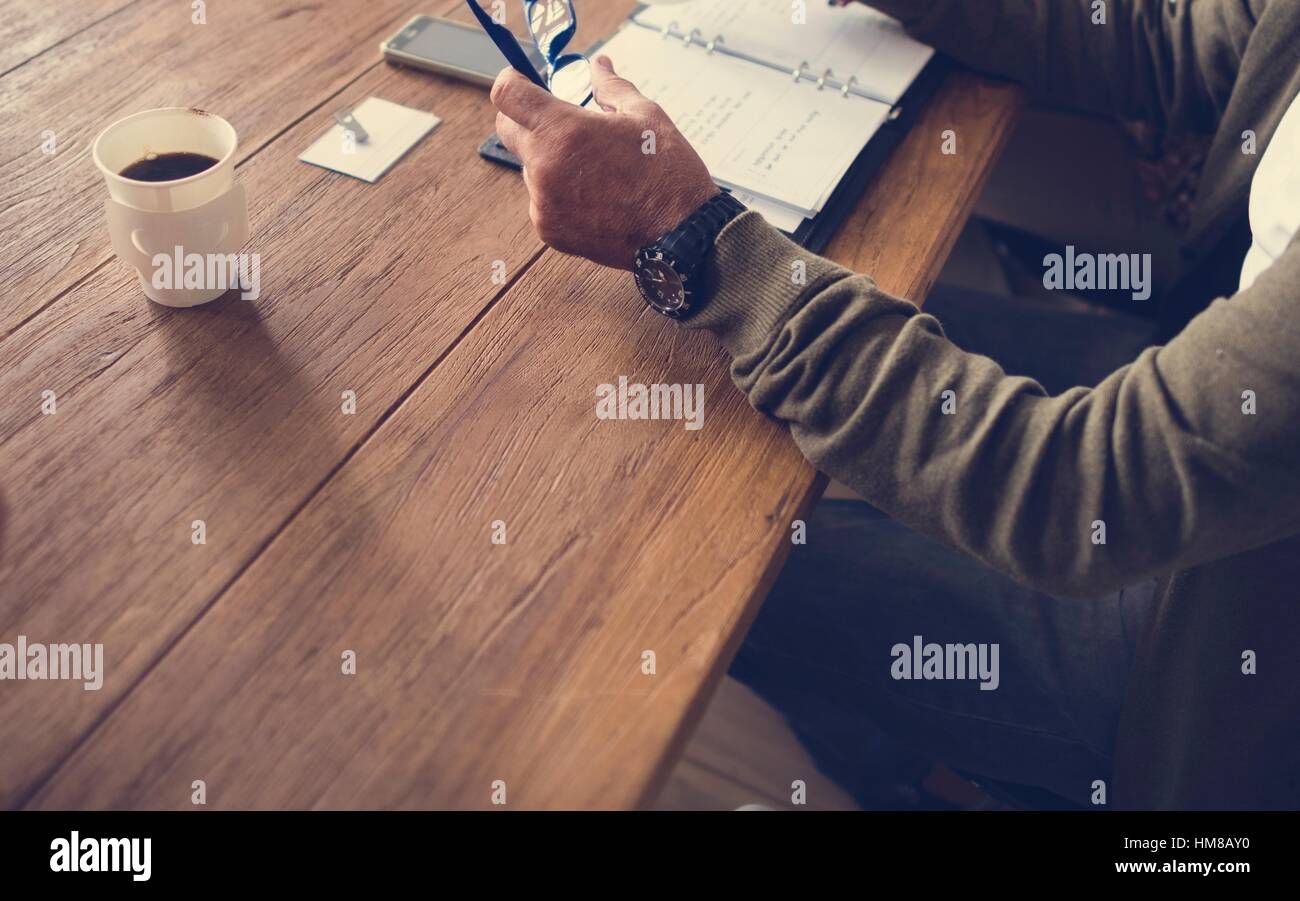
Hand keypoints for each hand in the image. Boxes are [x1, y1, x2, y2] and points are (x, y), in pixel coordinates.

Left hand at [491, 55, 720, 269]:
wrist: (680, 235)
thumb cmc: (667, 175)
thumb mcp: (644, 116)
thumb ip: (610, 87)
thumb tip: (599, 66)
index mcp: (564, 131)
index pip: (507, 95)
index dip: (512, 83)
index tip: (522, 84)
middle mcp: (545, 167)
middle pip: (508, 130)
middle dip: (527, 120)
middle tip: (560, 124)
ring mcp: (543, 202)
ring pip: (528, 167)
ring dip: (548, 160)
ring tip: (593, 169)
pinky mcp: (549, 229)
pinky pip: (541, 200)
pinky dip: (559, 194)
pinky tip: (594, 196)